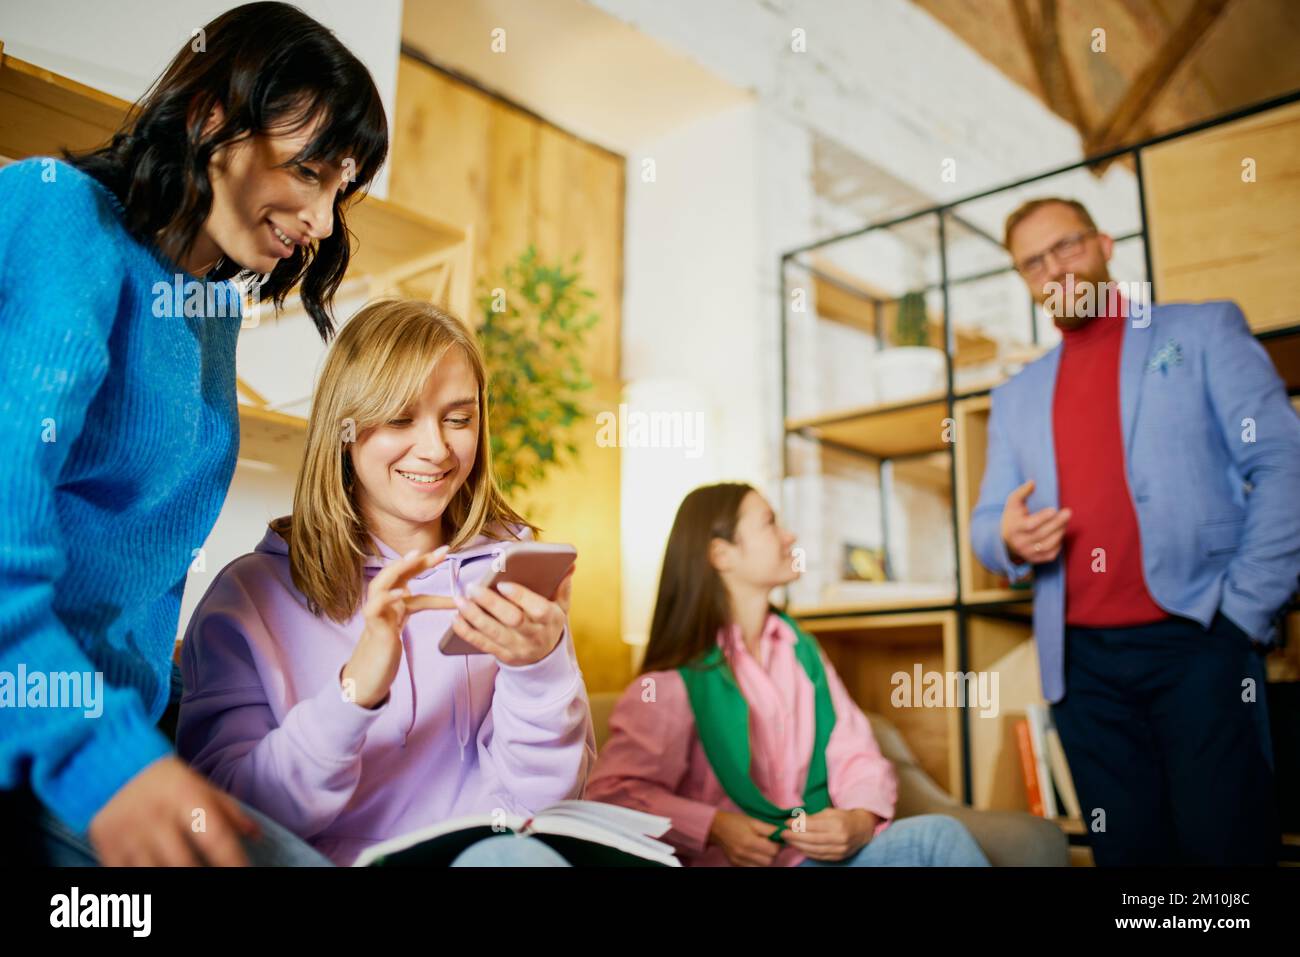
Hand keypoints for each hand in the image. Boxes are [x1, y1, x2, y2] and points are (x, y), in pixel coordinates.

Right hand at [88, 756, 260, 865]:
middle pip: (185, 863)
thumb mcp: (201, 786)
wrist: (114, 769)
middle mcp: (156, 815)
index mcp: (185, 796)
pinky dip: (147, 883)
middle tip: (221, 880)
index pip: (216, 837)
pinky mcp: (107, 847)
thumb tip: (256, 835)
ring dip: (176, 880)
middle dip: (205, 877)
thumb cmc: (168, 783)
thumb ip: (229, 811)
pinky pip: (129, 875)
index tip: (245, 873)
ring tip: (194, 879)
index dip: (233, 861)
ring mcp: (128, 833)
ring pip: (157, 873)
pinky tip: (162, 873)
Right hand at [343, 546, 454, 708]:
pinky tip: (403, 593)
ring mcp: (375, 612)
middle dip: (418, 559)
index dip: (426, 561)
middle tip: (443, 551)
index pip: (408, 574)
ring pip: (382, 583)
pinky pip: (376, 607)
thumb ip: (412, 604)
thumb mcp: (402, 620)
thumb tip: (427, 592)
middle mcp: (382, 600)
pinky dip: (388, 597)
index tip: (446, 551)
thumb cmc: (386, 648)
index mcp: (392, 597)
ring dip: (398, 568)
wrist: (368, 675)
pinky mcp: (373, 627)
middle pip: (397, 573)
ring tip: (416, 557)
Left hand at [448, 573, 570, 666]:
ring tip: (460, 599)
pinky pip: (482, 645)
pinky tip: (456, 619)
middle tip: (473, 587)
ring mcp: (518, 648)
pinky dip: (467, 632)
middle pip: (513, 620)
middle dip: (491, 603)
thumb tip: (570, 564)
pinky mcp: (503, 656)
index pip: (538, 609)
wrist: (544, 658)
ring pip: (494, 633)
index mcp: (551, 619)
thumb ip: (562, 586)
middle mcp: (535, 635)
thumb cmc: (547, 624)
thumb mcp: (560, 607)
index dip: (521, 596)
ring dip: (474, 616)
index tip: (503, 583)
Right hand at [707, 810, 780, 866]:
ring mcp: (739, 861)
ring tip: (760, 848)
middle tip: (767, 843)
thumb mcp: (753, 820)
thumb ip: (769, 829)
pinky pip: (752, 867)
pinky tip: (753, 852)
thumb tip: (784, 834)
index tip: (773, 838)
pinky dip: (756, 862)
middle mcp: (744, 854)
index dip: (776, 844)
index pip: (773, 850)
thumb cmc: (736, 821)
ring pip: (762, 866)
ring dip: (765, 858)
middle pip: (769, 860)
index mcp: (749, 841)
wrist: (716, 827)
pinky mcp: (736, 865)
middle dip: (771, 852)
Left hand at [780, 807, 877, 860]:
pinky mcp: (839, 857)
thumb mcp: (830, 811)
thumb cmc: (844, 817)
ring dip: (799, 845)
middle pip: (812, 839)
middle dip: (795, 836)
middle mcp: (840, 838)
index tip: (786, 822)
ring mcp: (840, 850)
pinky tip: (799, 847)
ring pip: (815, 849)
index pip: (813, 825)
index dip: (798, 825)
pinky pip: (820, 856)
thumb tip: (796, 820)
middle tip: (783, 833)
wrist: (862, 829)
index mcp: (838, 823)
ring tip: (789, 840)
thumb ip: (813, 817)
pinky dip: (807, 852)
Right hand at [1000, 479, 1071, 564]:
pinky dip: (1058, 544)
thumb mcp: (1013, 503)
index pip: (1029, 525)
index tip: (1053, 509)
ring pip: (1048, 545)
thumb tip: (1033, 482)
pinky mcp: (1035, 560)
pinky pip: (1051, 554)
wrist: (1005, 540)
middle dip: (1057, 523)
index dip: (1042, 518)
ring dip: (1060, 532)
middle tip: (1068, 512)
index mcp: (1014, 529)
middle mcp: (1020, 543)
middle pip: (1041, 534)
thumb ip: (1022, 492)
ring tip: (1065, 521)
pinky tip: (1059, 533)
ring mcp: (1028, 553)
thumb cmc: (1013, 517)